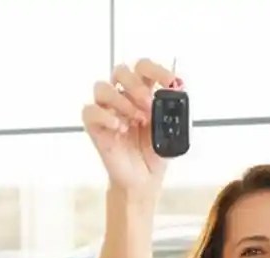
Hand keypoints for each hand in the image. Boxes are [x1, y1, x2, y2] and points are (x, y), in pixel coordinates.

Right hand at [83, 58, 180, 195]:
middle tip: (148, 104)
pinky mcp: (94, 126)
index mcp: (142, 92)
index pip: (144, 68)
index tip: (170, 83)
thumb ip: (175, 111)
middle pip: (121, 71)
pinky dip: (105, 116)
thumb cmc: (155, 152)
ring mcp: (107, 110)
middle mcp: (123, 97)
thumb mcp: (172, 131)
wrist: (144, 178)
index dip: (156, 70)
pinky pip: (90, 110)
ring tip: (136, 120)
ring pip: (102, 87)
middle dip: (136, 85)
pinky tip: (119, 128)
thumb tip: (178, 92)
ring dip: (122, 101)